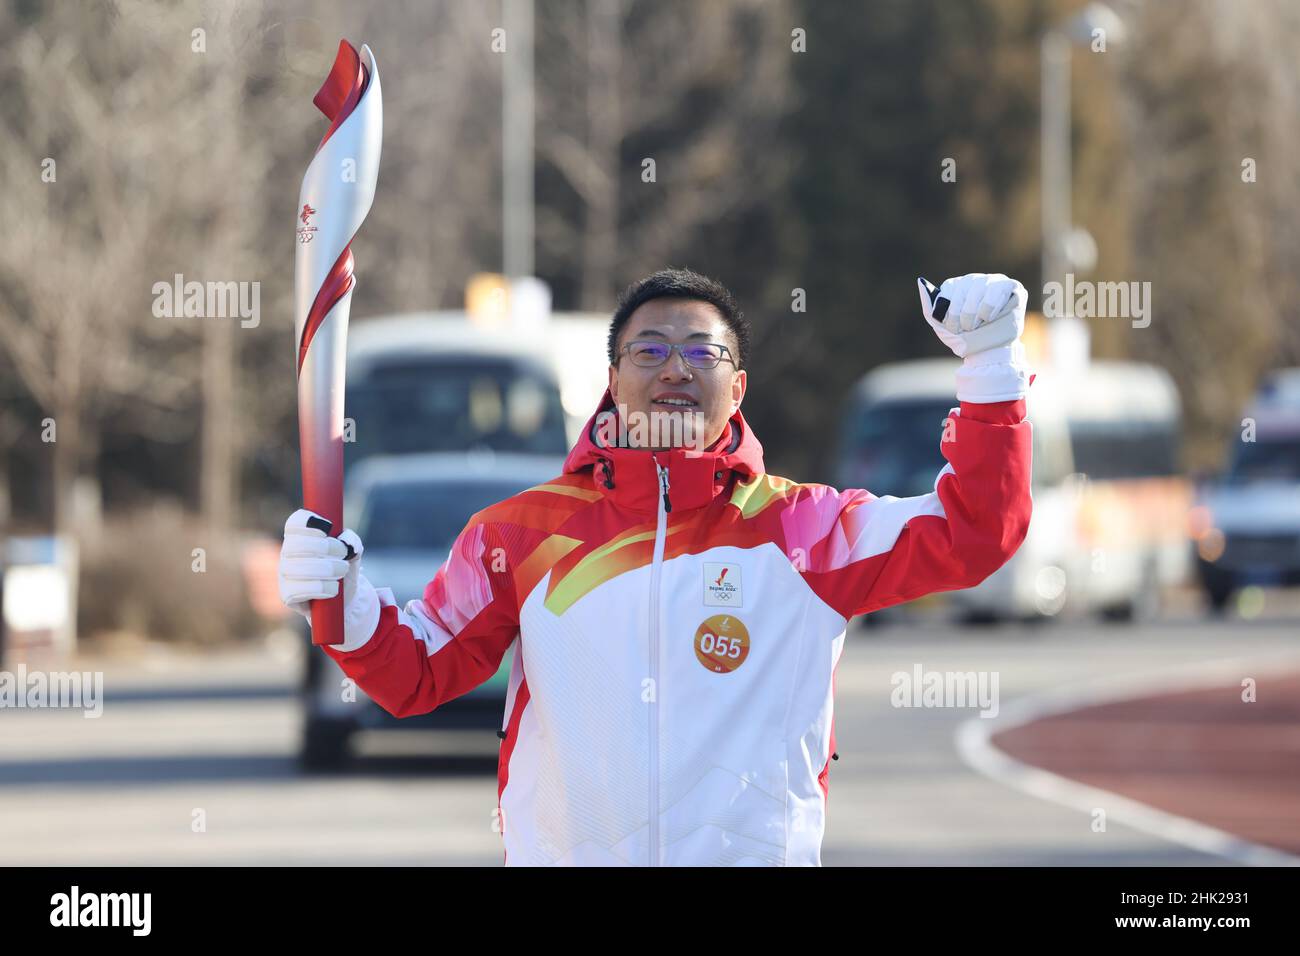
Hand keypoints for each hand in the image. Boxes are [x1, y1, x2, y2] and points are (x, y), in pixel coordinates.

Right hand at [279, 508, 364, 622]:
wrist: (344, 599)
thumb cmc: (343, 569)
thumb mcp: (352, 553)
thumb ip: (352, 541)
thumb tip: (347, 541)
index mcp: (298, 537)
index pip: (294, 523)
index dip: (310, 522)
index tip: (329, 527)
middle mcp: (287, 554)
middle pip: (298, 544)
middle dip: (328, 547)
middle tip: (343, 554)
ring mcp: (284, 574)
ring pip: (301, 567)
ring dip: (329, 569)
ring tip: (342, 571)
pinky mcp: (287, 594)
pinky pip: (303, 589)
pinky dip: (324, 588)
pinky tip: (333, 588)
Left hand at [916, 273, 1031, 402]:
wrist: (990, 353)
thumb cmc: (967, 339)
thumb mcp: (944, 328)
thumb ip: (931, 307)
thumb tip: (920, 282)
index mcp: (959, 287)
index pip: (950, 287)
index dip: (949, 308)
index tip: (952, 326)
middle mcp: (976, 280)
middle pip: (964, 286)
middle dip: (962, 313)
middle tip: (966, 329)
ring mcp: (994, 281)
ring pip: (979, 287)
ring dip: (975, 312)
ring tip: (978, 325)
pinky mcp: (1012, 287)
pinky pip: (996, 290)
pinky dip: (989, 307)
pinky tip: (989, 317)